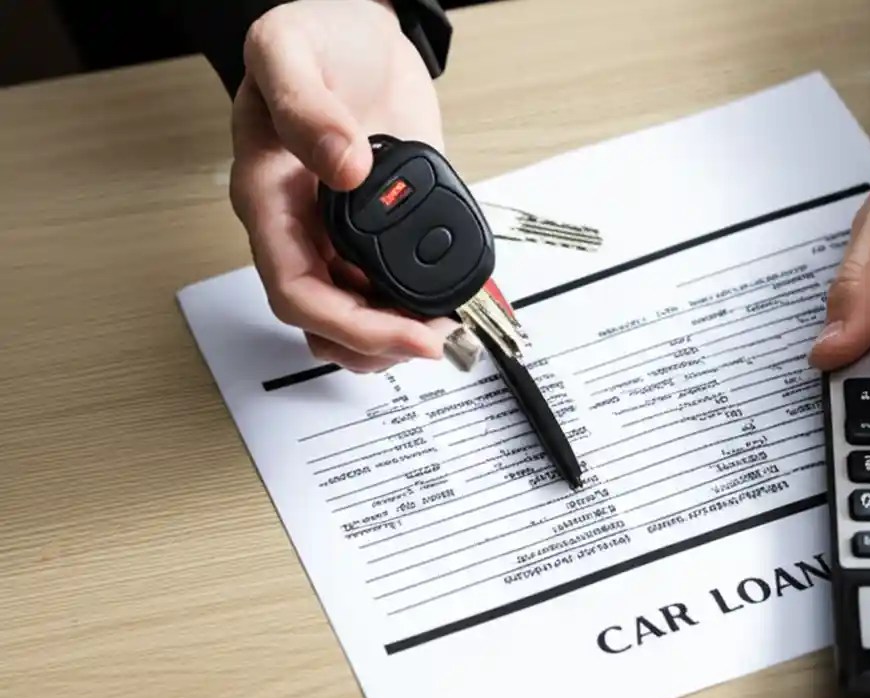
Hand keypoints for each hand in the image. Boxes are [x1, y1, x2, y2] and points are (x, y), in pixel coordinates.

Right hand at [229, 0, 459, 372]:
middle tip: (439, 340)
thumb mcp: (289, 49)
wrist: (361, 31)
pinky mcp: (385, 229)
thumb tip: (341, 165)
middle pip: (325, 319)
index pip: (294, 290)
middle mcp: (301, 226)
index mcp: (267, 196)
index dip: (347, 324)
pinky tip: (451, 302)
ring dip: (397, 336)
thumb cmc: (315, 37)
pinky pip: (390, 287)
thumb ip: (304, 107)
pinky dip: (419, 305)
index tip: (402, 333)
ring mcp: (341, 233)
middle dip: (380, 343)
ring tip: (448, 330)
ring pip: (355, 315)